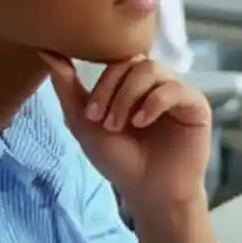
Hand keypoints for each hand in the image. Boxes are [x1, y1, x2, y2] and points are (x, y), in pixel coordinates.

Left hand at [41, 52, 211, 207]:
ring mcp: (177, 91)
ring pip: (152, 70)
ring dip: (130, 97)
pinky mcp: (196, 105)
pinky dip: (155, 103)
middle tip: (104, 121)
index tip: (90, 114)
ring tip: (122, 125)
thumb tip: (45, 51)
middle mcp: (156, 82)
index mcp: (132, 82)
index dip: (102, 81)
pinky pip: (176, 89)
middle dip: (113, 90)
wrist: (148, 191)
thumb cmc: (119, 159)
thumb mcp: (85, 122)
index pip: (117, 60)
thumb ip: (67, 86)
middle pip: (134, 61)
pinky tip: (142, 122)